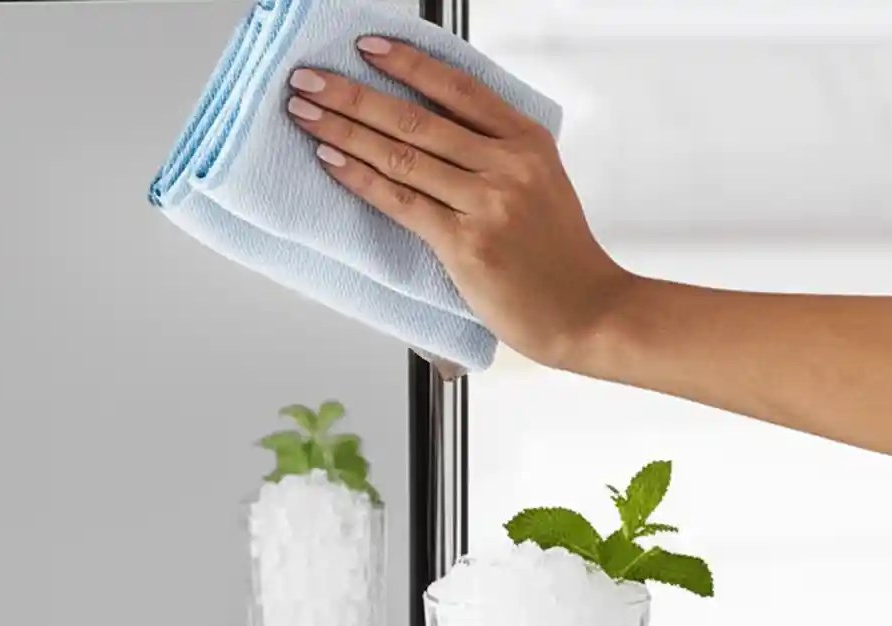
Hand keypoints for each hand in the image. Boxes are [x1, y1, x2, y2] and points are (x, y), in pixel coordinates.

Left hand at [284, 37, 636, 368]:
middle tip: (309, 80)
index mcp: (527, 141)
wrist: (586, 310)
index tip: (366, 47)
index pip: (458, 88)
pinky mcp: (466, 243)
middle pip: (416, 118)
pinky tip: (331, 160)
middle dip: (353, 94)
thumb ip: (495, 151)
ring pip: (400, 156)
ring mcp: (488, 203)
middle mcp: (508, 165)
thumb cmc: (557, 254)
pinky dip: (360, 178)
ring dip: (344, 131)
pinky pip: (401, 201)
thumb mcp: (541, 183)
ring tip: (305, 115)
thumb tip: (432, 125)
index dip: (408, 63)